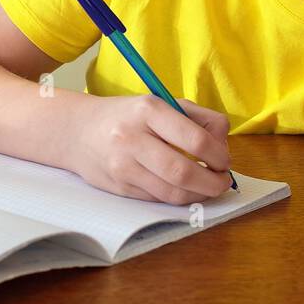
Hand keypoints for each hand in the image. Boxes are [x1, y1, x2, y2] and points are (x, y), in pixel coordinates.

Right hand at [72, 94, 233, 203]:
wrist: (78, 131)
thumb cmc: (129, 116)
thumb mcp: (162, 103)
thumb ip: (199, 118)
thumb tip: (223, 144)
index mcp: (148, 110)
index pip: (195, 139)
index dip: (219, 156)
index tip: (225, 161)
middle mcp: (132, 138)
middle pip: (183, 172)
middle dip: (212, 182)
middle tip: (222, 182)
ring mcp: (122, 166)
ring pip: (171, 192)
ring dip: (198, 195)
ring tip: (208, 188)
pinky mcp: (119, 187)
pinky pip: (158, 199)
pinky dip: (178, 198)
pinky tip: (186, 190)